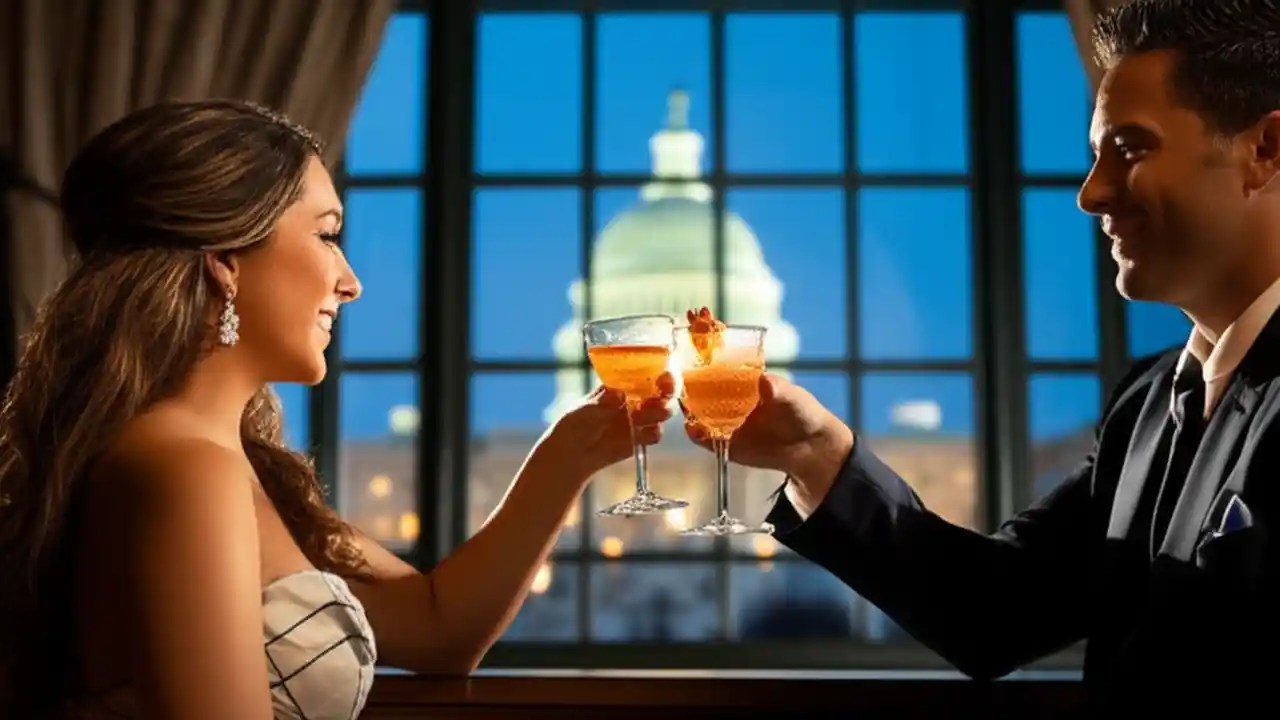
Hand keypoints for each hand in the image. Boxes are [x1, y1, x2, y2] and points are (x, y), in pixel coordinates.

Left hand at [541, 372, 676, 480]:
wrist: (571, 453)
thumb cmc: (574, 423)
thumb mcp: (584, 410)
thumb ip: (601, 403)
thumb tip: (617, 393)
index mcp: (623, 382)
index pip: (647, 372)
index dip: (660, 372)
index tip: (664, 376)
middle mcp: (636, 397)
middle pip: (662, 390)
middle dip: (667, 392)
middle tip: (661, 398)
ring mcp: (640, 417)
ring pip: (662, 411)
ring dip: (658, 413)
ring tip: (639, 419)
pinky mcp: (641, 437)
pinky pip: (655, 433)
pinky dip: (651, 434)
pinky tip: (638, 435)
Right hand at [683, 373, 852, 485]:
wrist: (808, 447)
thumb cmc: (801, 412)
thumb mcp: (791, 397)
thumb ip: (777, 389)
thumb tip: (764, 381)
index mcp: (741, 381)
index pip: (715, 366)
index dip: (700, 357)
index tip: (687, 351)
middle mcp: (728, 399)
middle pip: (698, 389)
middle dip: (683, 384)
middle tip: (673, 381)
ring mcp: (724, 421)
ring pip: (696, 413)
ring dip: (687, 409)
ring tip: (683, 405)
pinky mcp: (724, 443)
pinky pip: (704, 438)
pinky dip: (696, 434)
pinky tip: (695, 430)